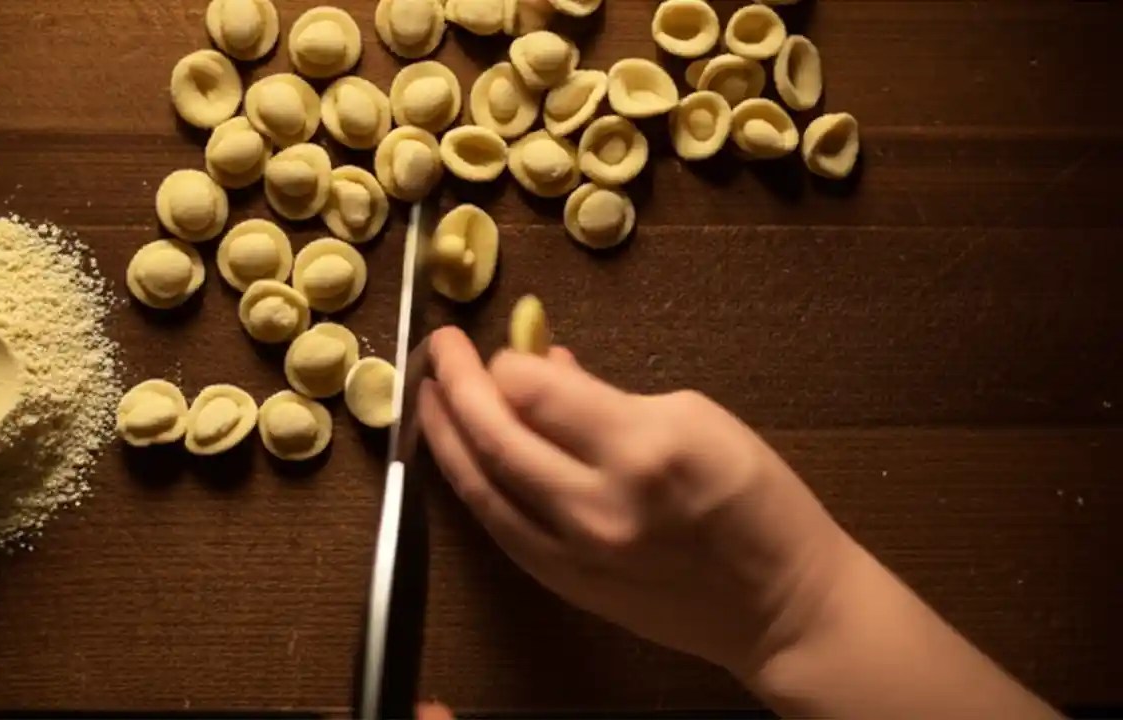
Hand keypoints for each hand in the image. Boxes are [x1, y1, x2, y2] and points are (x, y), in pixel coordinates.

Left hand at [417, 327, 856, 676]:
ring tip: (427, 395)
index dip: (505, 363)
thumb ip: (608, 396)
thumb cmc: (758, 501)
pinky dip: (472, 485)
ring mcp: (576, 553)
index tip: (504, 349)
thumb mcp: (698, 417)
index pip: (536, 392)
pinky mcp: (565, 585)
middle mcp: (599, 503)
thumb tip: (543, 369)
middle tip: (440, 349)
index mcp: (643, 447)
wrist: (781, 606)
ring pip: (483, 486)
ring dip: (446, 435)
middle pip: (497, 436)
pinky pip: (499, 527)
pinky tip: (458, 455)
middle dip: (457, 385)